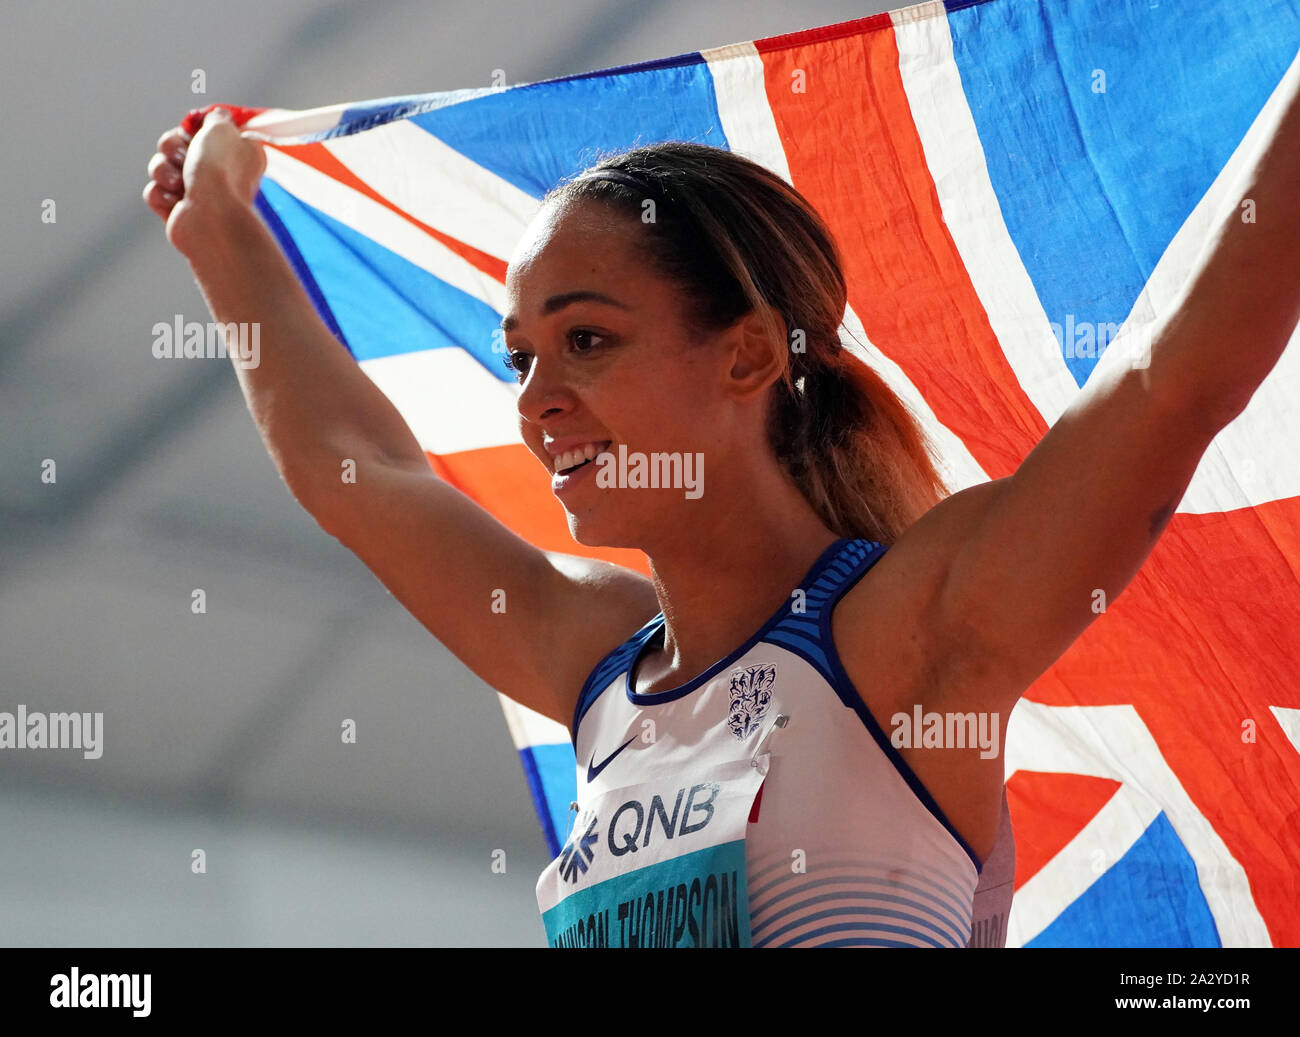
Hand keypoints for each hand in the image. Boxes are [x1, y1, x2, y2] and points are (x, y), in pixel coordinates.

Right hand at [142, 108, 266, 256]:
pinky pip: (154, 192)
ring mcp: (196, 194)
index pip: (201, 130)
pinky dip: (162, 196)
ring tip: (181, 184)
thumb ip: (218, 117)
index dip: (192, 128)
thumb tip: (219, 115)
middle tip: (185, 157)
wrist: (211, 217)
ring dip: (164, 171)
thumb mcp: (223, 129)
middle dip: (171, 147)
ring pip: (159, 167)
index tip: (194, 130)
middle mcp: (218, 174)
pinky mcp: (178, 212)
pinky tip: (178, 204)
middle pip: (172, 145)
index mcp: (235, 153)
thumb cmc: (221, 170)